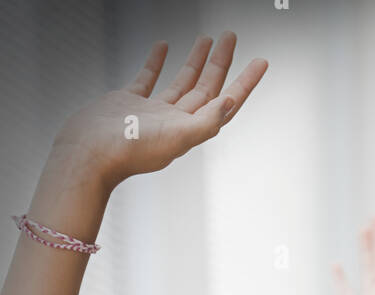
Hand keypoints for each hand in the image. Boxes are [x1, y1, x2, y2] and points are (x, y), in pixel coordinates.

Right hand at [51, 31, 267, 192]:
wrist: (88, 154)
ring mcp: (153, 112)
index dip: (245, 82)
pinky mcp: (129, 102)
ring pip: (182, 81)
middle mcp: (175, 121)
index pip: (226, 102)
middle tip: (231, 35)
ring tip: (207, 39)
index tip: (261, 62)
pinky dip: (157, 61)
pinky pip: (148, 77)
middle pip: (207, 87)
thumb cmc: (130, 151)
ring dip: (196, 60)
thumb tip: (231, 102)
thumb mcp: (176, 137)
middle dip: (221, 62)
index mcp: (191, 130)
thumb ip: (206, 121)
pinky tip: (163, 46)